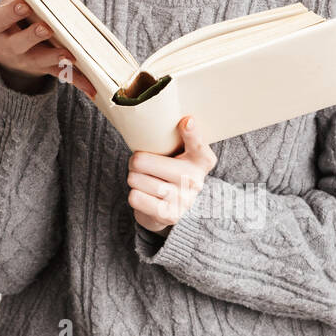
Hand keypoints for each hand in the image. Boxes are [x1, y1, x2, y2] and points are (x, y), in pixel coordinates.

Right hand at [0, 0, 96, 98]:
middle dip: (32, 36)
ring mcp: (26, 61)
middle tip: (46, 28)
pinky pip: (61, 75)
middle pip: (18, 43)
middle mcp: (8, 47)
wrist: (6, 51)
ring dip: (55, 58)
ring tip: (70, 55)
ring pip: (40, 61)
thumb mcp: (9, 3)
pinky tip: (92, 88)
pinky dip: (78, 81)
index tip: (23, 4)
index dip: (9, 13)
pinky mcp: (43, 70)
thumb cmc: (12, 18)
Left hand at [127, 115, 218, 235]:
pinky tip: (147, 196)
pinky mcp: (169, 215)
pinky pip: (135, 197)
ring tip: (146, 181)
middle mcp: (196, 180)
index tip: (186, 121)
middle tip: (143, 165)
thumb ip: (173, 137)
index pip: (197, 144)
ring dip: (134, 179)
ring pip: (135, 179)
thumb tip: (175, 119)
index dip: (191, 132)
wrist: (171, 209)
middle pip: (142, 160)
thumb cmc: (170, 172)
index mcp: (201, 160)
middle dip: (135, 162)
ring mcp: (184, 199)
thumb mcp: (179, 154)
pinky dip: (135, 195)